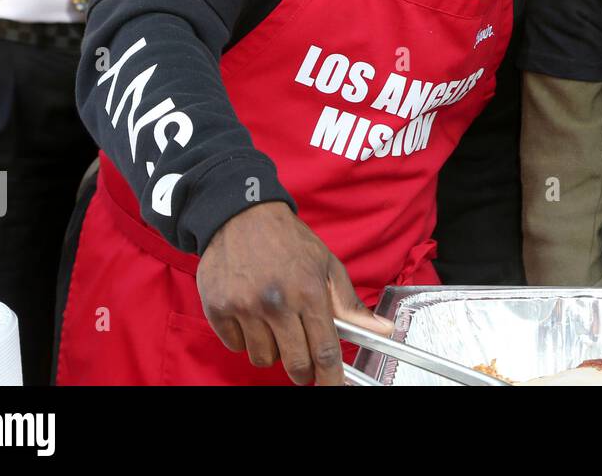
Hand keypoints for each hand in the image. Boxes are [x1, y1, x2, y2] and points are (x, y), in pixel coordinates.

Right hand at [197, 201, 393, 385]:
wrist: (241, 215)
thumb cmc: (288, 240)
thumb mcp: (326, 265)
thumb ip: (350, 304)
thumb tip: (383, 330)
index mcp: (308, 292)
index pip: (325, 350)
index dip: (331, 378)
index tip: (332, 387)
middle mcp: (276, 303)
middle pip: (294, 363)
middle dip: (302, 371)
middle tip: (303, 363)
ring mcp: (245, 307)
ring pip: (262, 358)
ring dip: (272, 351)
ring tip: (275, 326)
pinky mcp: (218, 309)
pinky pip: (236, 346)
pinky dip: (246, 339)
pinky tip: (252, 316)